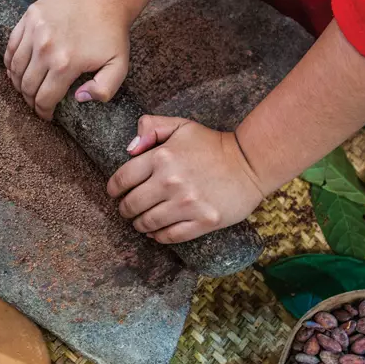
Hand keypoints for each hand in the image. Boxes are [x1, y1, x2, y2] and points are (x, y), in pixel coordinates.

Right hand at [4, 0, 131, 119]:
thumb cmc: (111, 36)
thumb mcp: (119, 67)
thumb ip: (104, 89)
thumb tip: (78, 98)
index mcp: (66, 63)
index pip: (44, 98)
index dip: (43, 112)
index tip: (46, 115)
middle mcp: (46, 47)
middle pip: (27, 85)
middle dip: (30, 100)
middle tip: (36, 103)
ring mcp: (35, 29)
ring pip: (15, 67)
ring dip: (18, 82)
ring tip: (26, 88)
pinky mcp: (30, 16)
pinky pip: (12, 46)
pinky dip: (11, 61)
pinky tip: (18, 69)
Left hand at [107, 115, 269, 243]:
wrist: (251, 163)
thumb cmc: (213, 145)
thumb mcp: (182, 126)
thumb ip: (152, 127)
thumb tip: (130, 149)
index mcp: (161, 157)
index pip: (122, 179)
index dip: (113, 189)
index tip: (114, 193)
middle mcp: (170, 182)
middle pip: (132, 205)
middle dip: (125, 209)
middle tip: (127, 209)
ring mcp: (187, 204)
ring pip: (148, 223)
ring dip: (139, 224)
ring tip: (140, 222)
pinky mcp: (203, 221)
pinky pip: (170, 236)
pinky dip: (159, 236)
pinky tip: (156, 233)